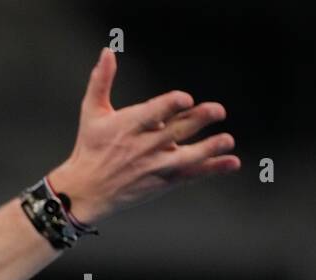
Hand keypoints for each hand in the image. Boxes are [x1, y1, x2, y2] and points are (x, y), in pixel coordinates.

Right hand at [48, 48, 238, 224]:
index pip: (154, 112)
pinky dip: (212, 168)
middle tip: (217, 111)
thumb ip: (101, 81)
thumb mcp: (91, 113)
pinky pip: (191, 175)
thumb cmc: (89, 149)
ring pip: (187, 156)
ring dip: (209, 148)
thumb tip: (107, 53)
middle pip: (177, 130)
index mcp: (129, 126)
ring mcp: (154, 166)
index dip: (171, 105)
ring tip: (227, 141)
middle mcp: (144, 146)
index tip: (186, 99)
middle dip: (199, 119)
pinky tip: (231, 162)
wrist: (84, 191)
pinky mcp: (162, 182)